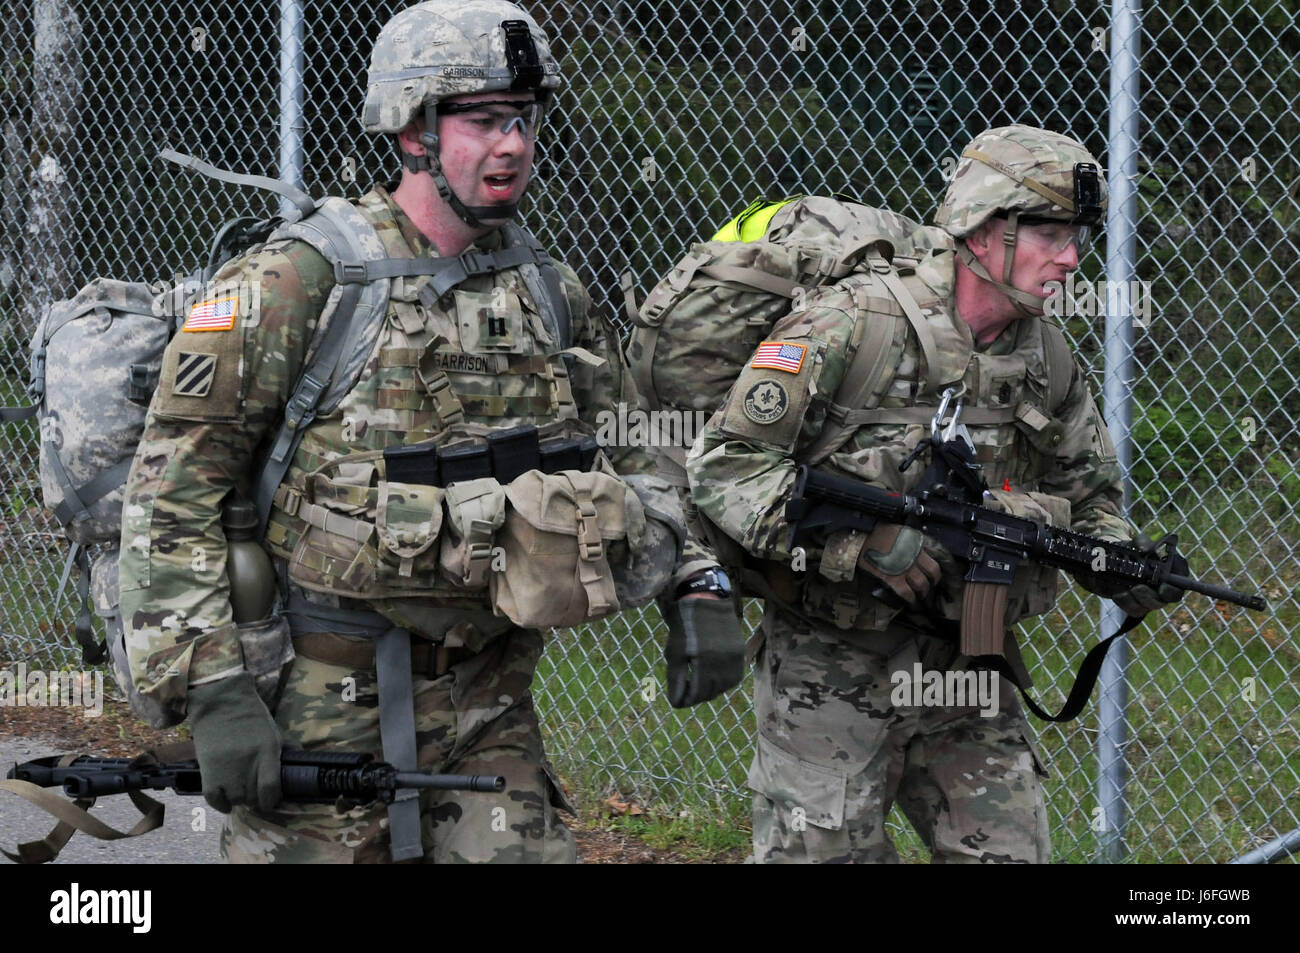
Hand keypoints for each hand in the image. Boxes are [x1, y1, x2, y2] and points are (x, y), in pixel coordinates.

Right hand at [187, 673, 282, 812]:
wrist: (220, 703)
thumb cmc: (251, 717)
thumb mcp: (273, 731)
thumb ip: (284, 750)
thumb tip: (298, 764)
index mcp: (267, 752)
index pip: (271, 788)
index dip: (272, 800)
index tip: (271, 801)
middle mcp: (247, 763)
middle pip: (253, 796)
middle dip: (256, 799)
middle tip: (255, 793)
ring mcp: (226, 768)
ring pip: (236, 799)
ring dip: (240, 799)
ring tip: (241, 791)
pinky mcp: (207, 771)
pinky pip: (214, 799)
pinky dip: (221, 805)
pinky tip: (227, 802)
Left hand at [660, 594, 745, 707]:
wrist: (707, 600)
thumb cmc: (685, 626)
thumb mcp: (675, 651)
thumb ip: (676, 678)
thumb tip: (676, 702)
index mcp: (703, 659)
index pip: (697, 692)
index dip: (686, 700)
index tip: (678, 701)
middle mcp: (723, 660)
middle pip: (710, 692)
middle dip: (696, 697)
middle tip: (685, 694)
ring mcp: (735, 657)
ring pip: (723, 687)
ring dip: (709, 691)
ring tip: (696, 685)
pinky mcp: (741, 653)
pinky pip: (733, 678)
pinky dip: (721, 682)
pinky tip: (710, 677)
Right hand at [856, 523, 940, 605]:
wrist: (864, 536)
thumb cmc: (880, 531)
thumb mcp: (903, 532)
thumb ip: (913, 542)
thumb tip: (920, 550)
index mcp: (917, 547)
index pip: (934, 565)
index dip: (935, 575)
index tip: (932, 578)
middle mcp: (914, 558)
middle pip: (931, 576)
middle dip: (930, 585)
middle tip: (927, 589)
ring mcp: (904, 569)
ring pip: (921, 585)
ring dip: (922, 593)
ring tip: (919, 597)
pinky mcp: (893, 578)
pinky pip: (906, 592)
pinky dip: (910, 599)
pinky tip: (910, 601)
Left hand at [1074, 534, 1188, 617]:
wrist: (1109, 561)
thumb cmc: (1131, 551)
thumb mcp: (1135, 542)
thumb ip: (1143, 542)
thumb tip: (1145, 549)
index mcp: (1171, 570)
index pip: (1184, 580)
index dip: (1179, 585)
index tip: (1163, 585)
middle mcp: (1165, 586)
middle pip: (1171, 597)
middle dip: (1156, 595)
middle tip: (1139, 588)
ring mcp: (1152, 597)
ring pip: (1152, 605)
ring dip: (1139, 599)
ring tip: (1129, 588)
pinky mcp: (1137, 605)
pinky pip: (1135, 610)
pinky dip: (1126, 602)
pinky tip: (1119, 593)